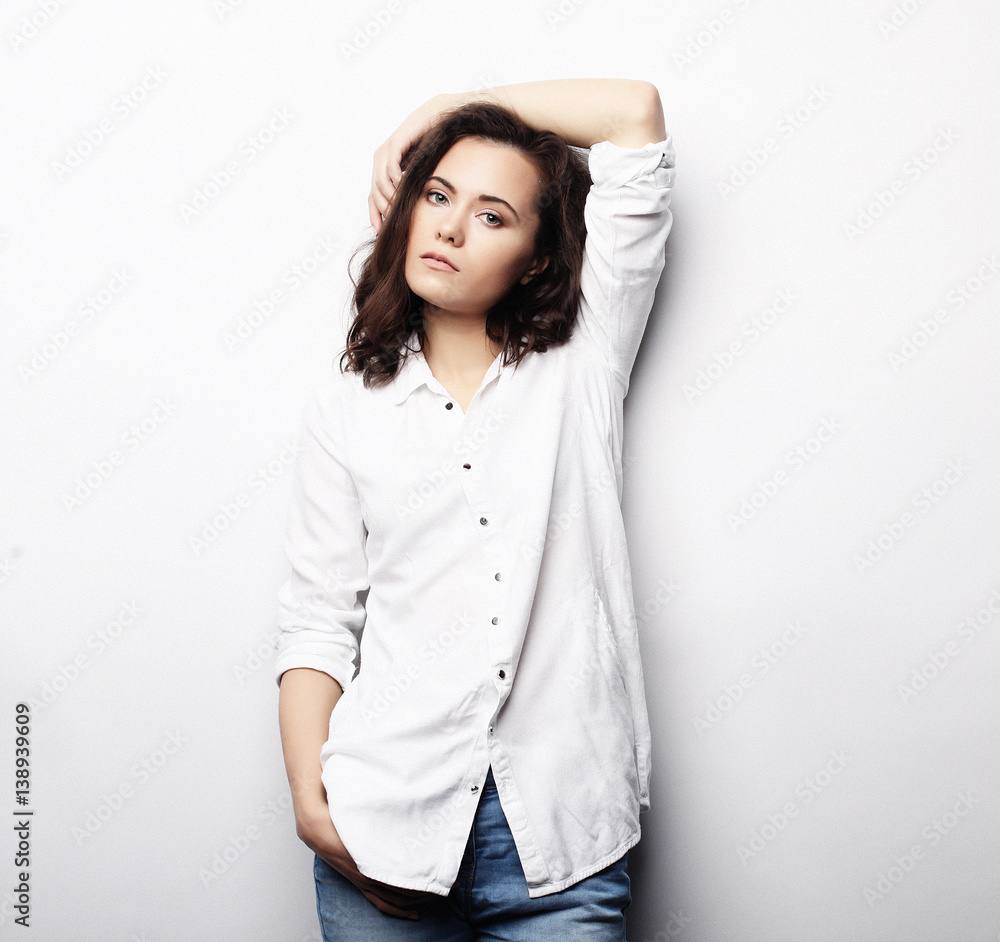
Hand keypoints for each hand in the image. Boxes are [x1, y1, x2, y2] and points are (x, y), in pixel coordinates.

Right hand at [295, 798, 435, 919]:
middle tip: (450, 882)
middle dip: (428, 887)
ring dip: (417, 899)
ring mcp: (365, 881)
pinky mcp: (361, 884)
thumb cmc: (340, 815)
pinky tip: (412, 913)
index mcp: (372, 857)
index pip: (405, 874)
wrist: (316, 825)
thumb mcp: (363, 812)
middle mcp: (370, 874)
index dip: (426, 875)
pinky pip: (382, 903)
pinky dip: (398, 910)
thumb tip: (404, 796)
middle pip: (405, 889)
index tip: (445, 870)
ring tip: (437, 895)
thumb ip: (382, 809)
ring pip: (396, 899)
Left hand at [368, 93, 462, 234]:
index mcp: (386, 167)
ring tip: (402, 209)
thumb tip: (412, 214)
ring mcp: (387, 150)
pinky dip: (396, 181)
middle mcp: (382, 159)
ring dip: (390, 198)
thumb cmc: (439, 145)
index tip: (380, 231)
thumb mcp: (424, 174)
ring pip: (380, 181)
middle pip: (375, 191)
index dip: (374, 214)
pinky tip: (405, 190)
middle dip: (384, 210)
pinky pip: (391, 167)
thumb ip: (414, 189)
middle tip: (395, 223)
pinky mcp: (396, 142)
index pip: (373, 195)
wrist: (445, 118)